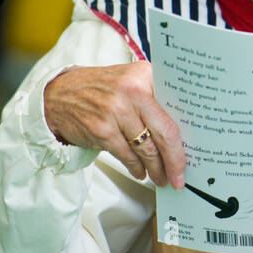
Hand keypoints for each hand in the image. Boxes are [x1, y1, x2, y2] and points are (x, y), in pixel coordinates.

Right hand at [43, 63, 185, 188]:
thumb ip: (154, 98)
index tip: (194, 153)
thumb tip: (182, 132)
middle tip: (179, 177)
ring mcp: (115, 110)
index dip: (186, 136)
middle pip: (164, 133)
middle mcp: (131, 90)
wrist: (58, 93)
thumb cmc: (100, 89)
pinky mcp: (101, 129)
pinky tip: (141, 172)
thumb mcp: (129, 81)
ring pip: (146, 149)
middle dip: (175, 161)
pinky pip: (127, 155)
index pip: (175, 110)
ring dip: (156, 168)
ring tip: (161, 177)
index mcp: (144, 75)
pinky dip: (136, 167)